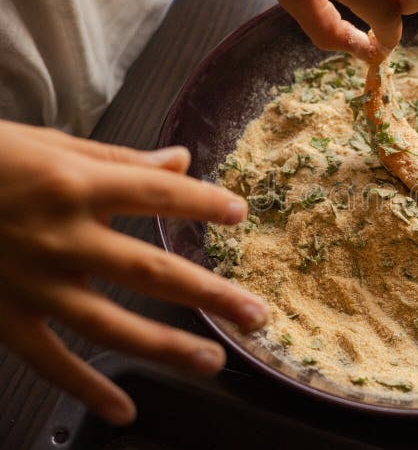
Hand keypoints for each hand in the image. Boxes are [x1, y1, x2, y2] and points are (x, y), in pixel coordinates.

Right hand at [0, 121, 269, 424]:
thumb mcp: (49, 145)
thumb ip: (119, 158)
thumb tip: (180, 161)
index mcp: (74, 184)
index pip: (156, 194)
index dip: (201, 202)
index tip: (239, 212)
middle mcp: (60, 236)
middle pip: (151, 269)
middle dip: (209, 294)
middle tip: (256, 315)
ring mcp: (32, 282)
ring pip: (110, 323)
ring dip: (167, 346)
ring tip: (213, 361)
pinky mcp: (3, 316)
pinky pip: (50, 361)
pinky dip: (87, 388)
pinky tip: (124, 409)